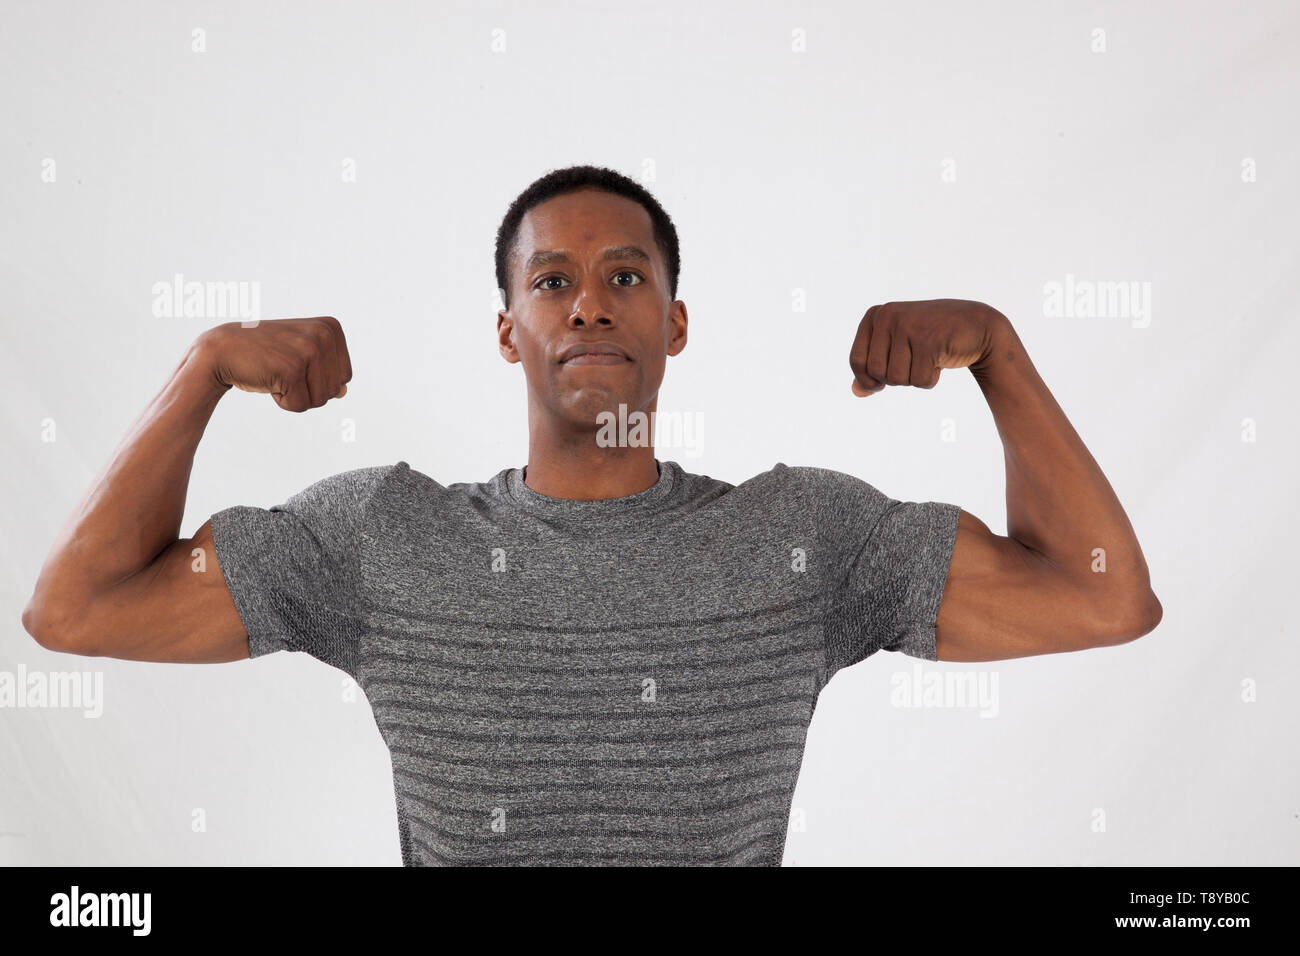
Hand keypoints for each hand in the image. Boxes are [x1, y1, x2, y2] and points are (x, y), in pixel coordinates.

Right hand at [195, 317, 352, 411]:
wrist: (222, 350)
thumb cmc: (265, 354)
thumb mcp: (301, 355)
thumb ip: (327, 371)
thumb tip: (343, 392)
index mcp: (331, 327)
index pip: (345, 376)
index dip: (318, 380)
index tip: (294, 362)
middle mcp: (323, 334)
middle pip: (335, 390)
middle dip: (309, 390)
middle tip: (283, 369)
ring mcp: (309, 350)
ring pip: (321, 400)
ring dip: (296, 396)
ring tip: (276, 373)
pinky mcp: (293, 369)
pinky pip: (301, 406)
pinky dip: (283, 402)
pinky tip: (268, 380)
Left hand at [849, 299, 1004, 395]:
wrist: (977, 327)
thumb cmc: (931, 340)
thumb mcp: (897, 350)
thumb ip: (872, 369)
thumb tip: (855, 392)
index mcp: (875, 315)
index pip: (856, 360)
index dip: (868, 380)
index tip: (884, 381)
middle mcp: (888, 316)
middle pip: (876, 372)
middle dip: (896, 378)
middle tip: (914, 363)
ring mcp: (908, 326)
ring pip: (897, 379)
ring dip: (914, 378)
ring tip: (928, 359)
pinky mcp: (928, 340)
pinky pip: (919, 381)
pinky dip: (930, 380)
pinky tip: (940, 361)